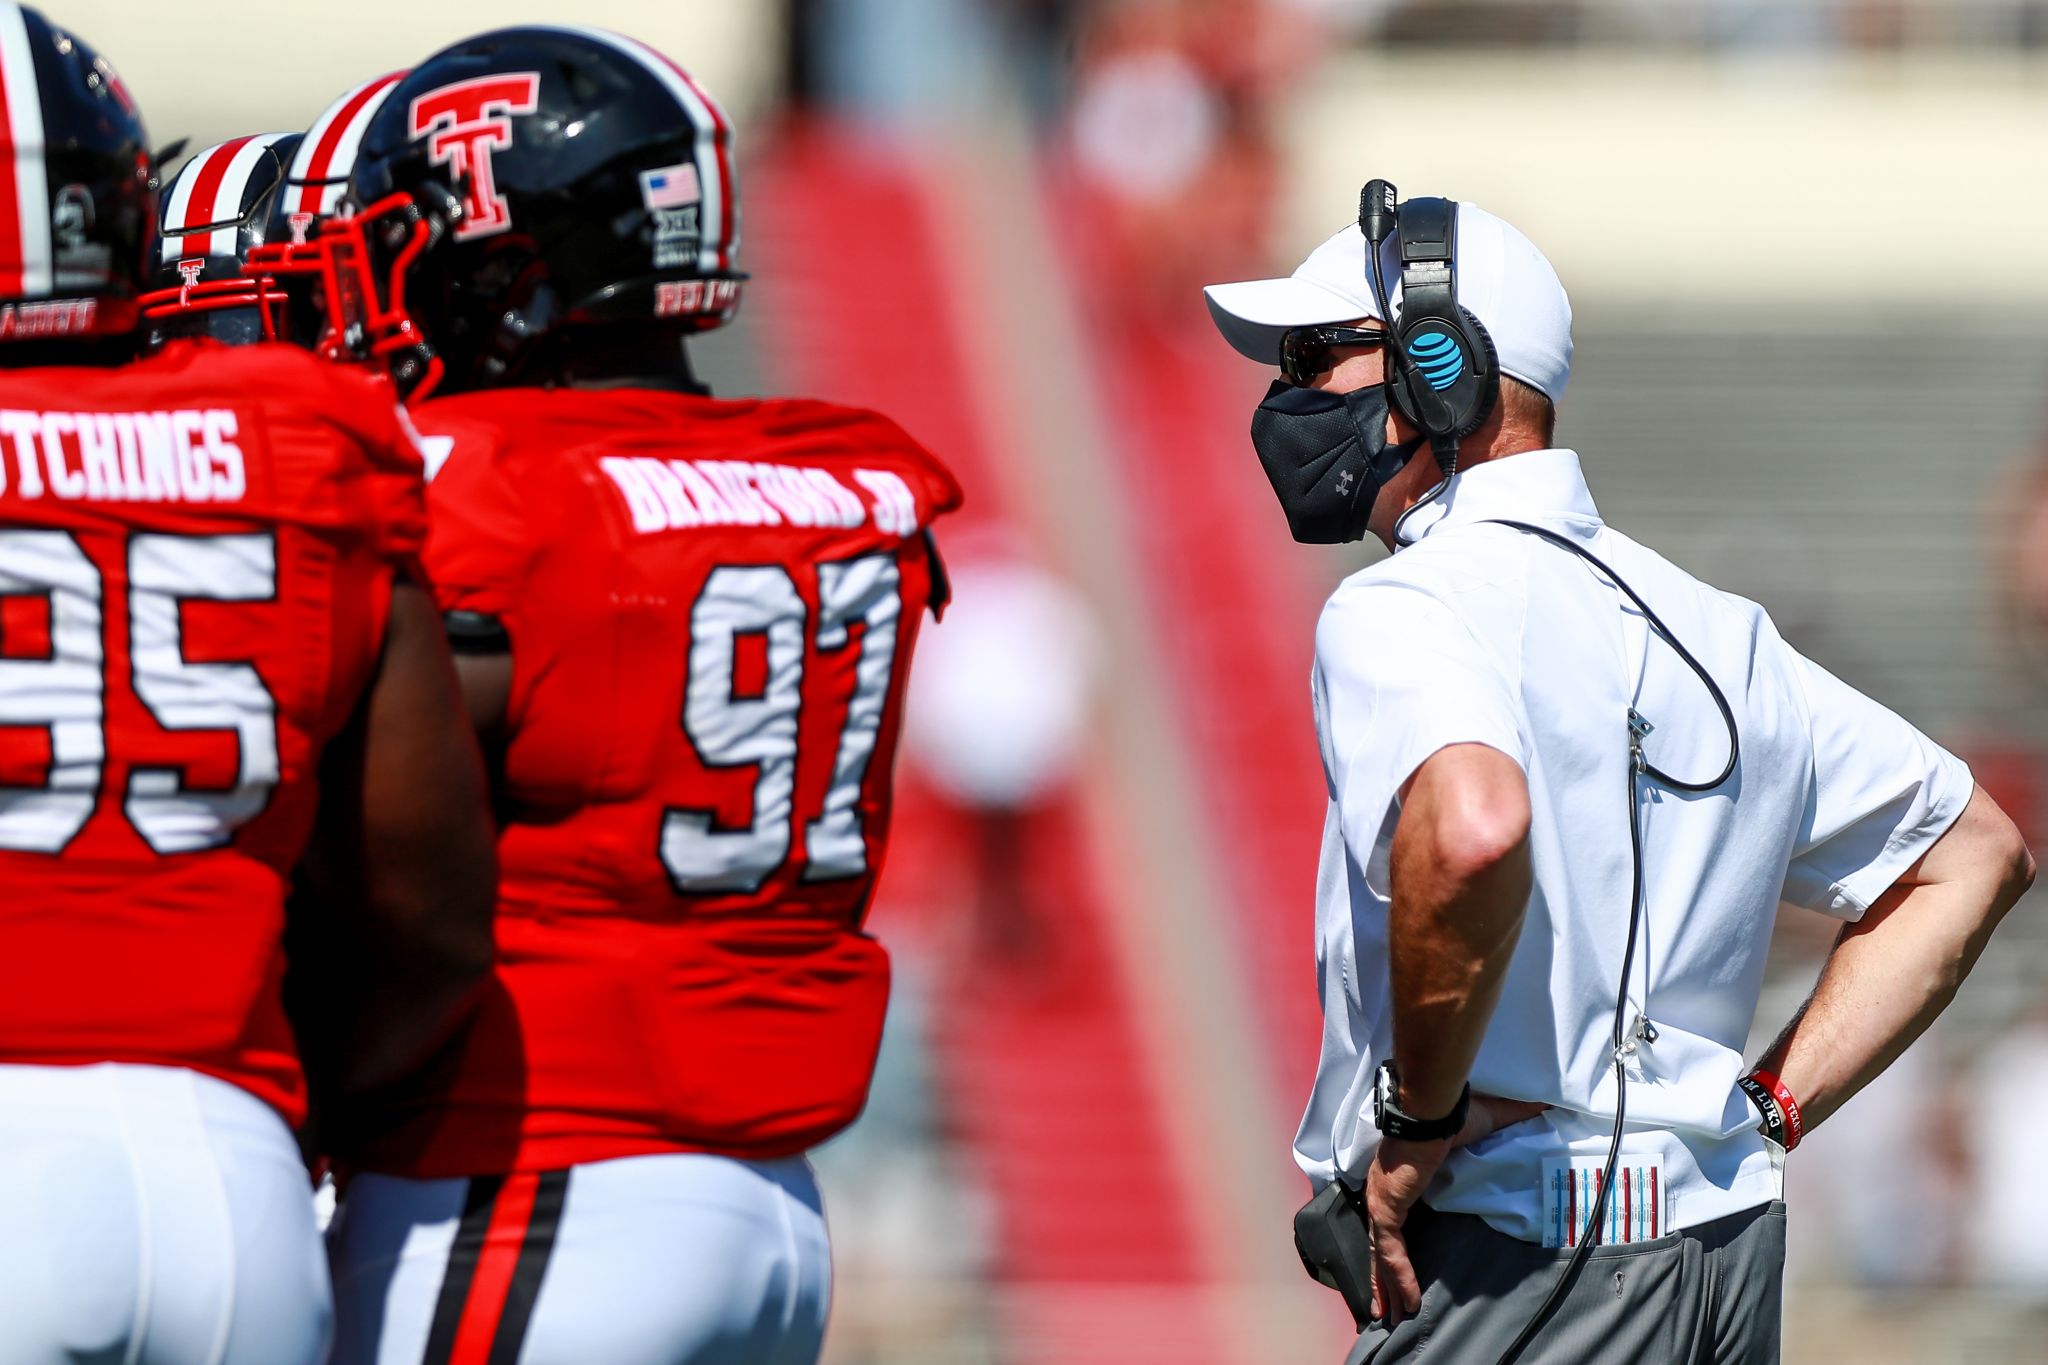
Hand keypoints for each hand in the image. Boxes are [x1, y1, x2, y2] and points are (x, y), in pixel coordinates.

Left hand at [1364, 1093, 1548, 1325]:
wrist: (1431, 1109)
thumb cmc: (1452, 1113)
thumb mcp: (1487, 1123)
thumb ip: (1514, 1118)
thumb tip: (1545, 1104)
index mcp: (1401, 1179)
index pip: (1395, 1221)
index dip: (1396, 1246)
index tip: (1399, 1269)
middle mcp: (1386, 1194)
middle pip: (1382, 1245)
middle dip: (1384, 1278)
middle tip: (1387, 1309)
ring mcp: (1383, 1202)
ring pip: (1382, 1254)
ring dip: (1388, 1286)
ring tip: (1392, 1317)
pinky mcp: (1388, 1208)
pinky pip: (1391, 1250)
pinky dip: (1399, 1275)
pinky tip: (1407, 1301)